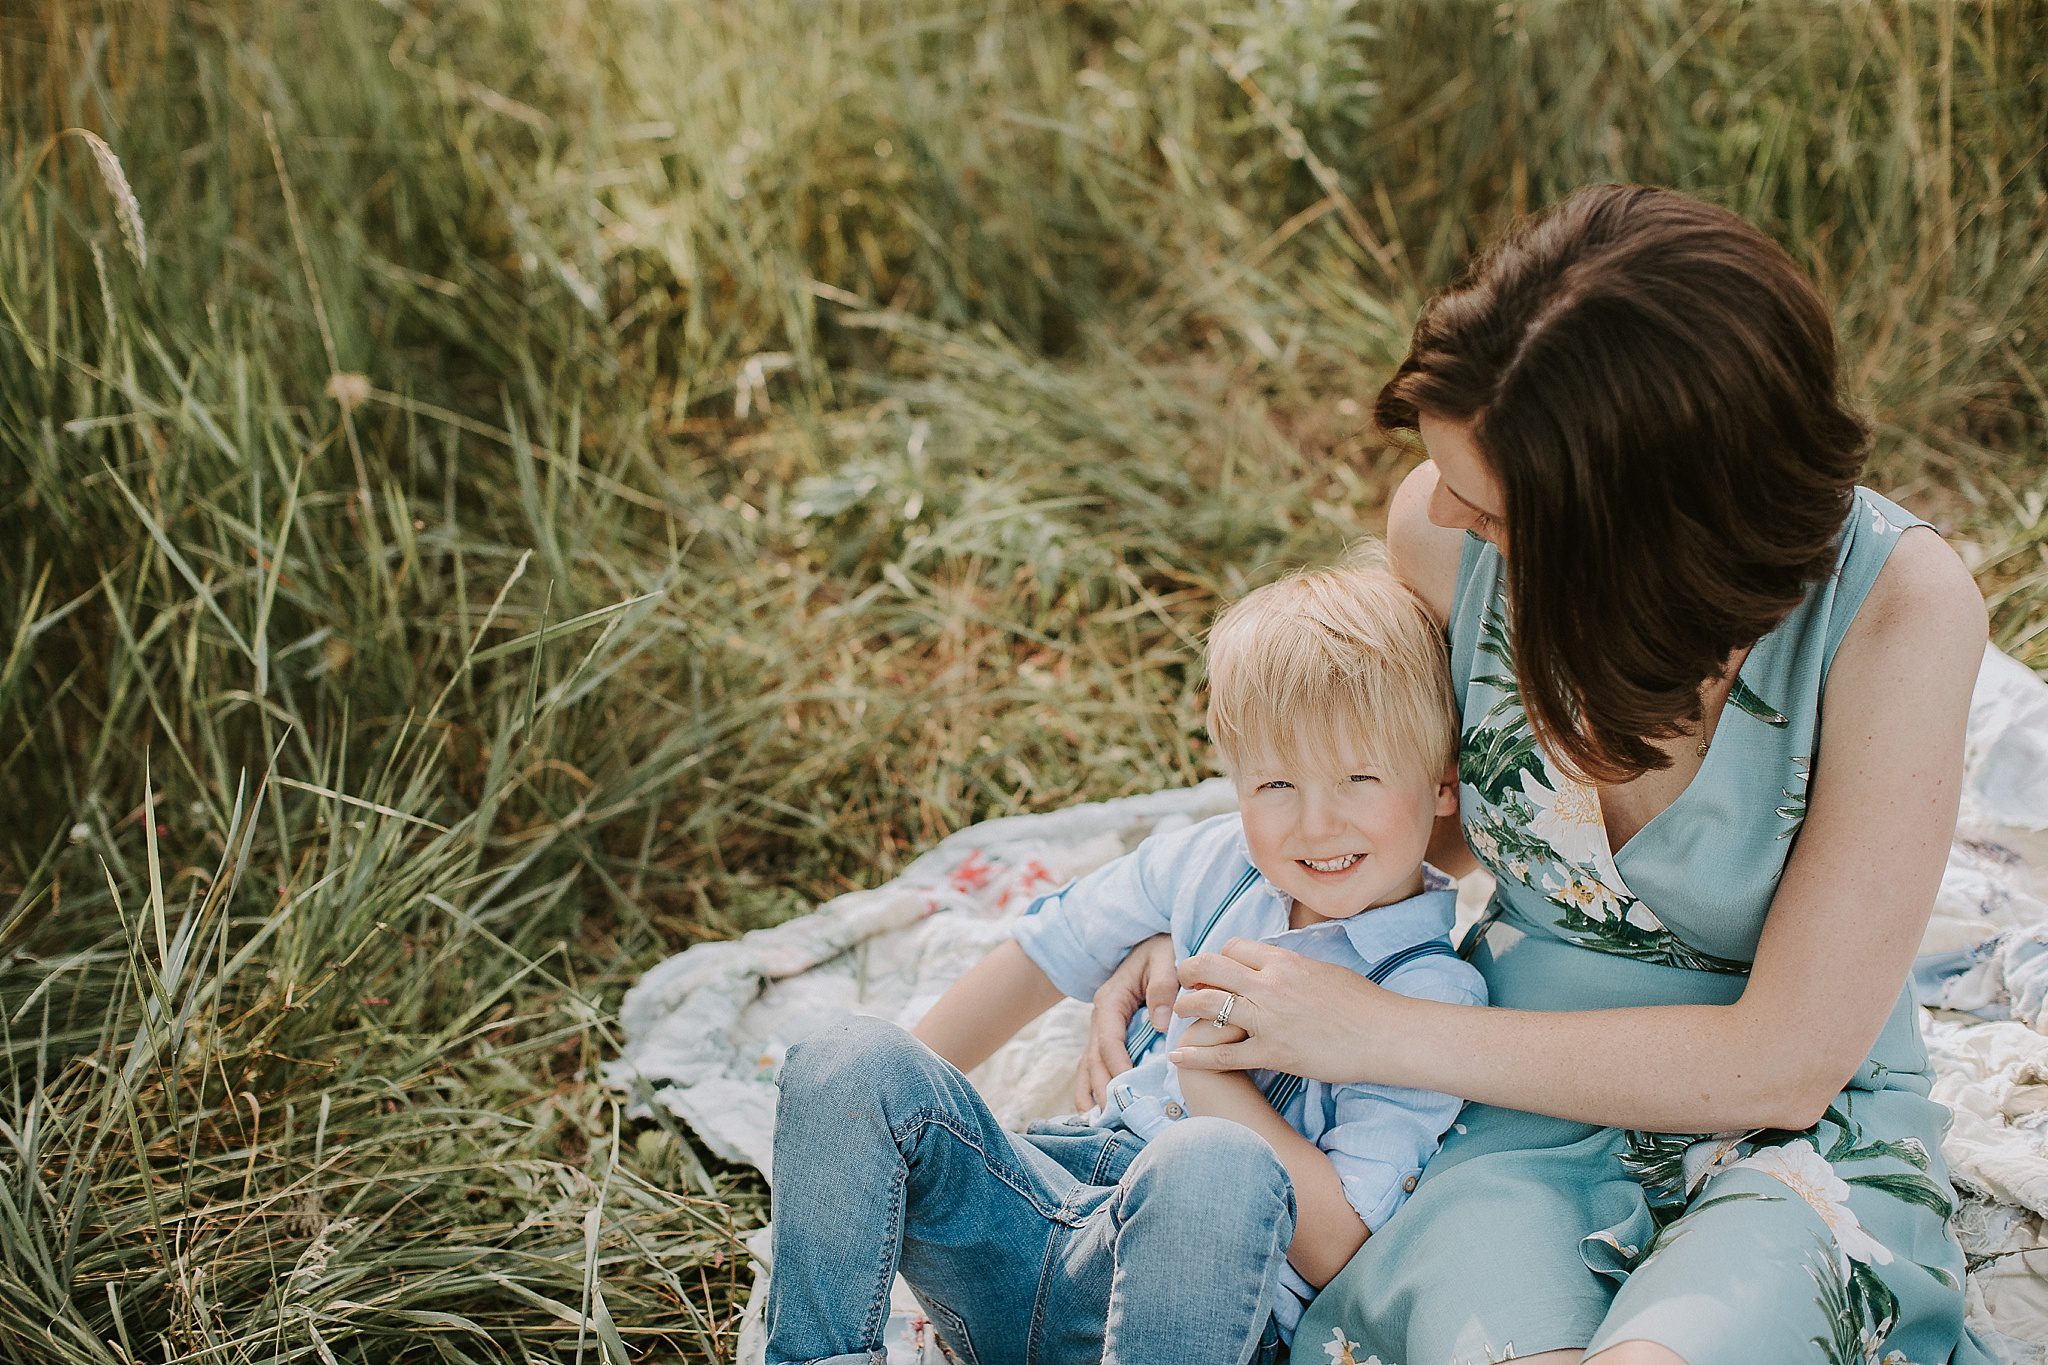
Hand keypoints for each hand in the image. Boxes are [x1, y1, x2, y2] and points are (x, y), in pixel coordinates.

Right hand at [1075, 934, 1176, 1110]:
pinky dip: (1095, 1089)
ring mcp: (1102, 1029)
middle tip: (1115, 1118)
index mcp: (1111, 1001)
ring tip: (1100, 1124)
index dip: (1117, 1066)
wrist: (1156, 941)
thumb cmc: (1162, 948)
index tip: (1129, 1089)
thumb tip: (1159, 1023)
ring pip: (1089, 1067)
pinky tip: (1100, 1113)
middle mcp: (1101, 1018)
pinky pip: (1097, 1066)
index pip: (1109, 1040)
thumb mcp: (1165, 958)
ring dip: (1092, 1095)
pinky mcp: (1111, 1037)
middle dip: (1102, 1090)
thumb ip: (1163, 986)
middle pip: (1094, 1060)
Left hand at [1171, 938, 1392, 1083]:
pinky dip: (1196, 1055)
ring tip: (1177, 1012)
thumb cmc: (1363, 1003)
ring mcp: (1269, 1020)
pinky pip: (1224, 1054)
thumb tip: (1274, 965)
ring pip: (1209, 1006)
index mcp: (1285, 962)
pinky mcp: (1273, 1054)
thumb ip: (1292, 967)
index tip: (1212, 968)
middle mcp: (1271, 985)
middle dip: (1188, 973)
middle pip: (1210, 968)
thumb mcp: (1324, 970)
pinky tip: (1177, 1055)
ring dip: (1186, 1007)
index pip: (1233, 948)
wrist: (1385, 1035)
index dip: (1217, 956)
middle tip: (1180, 981)